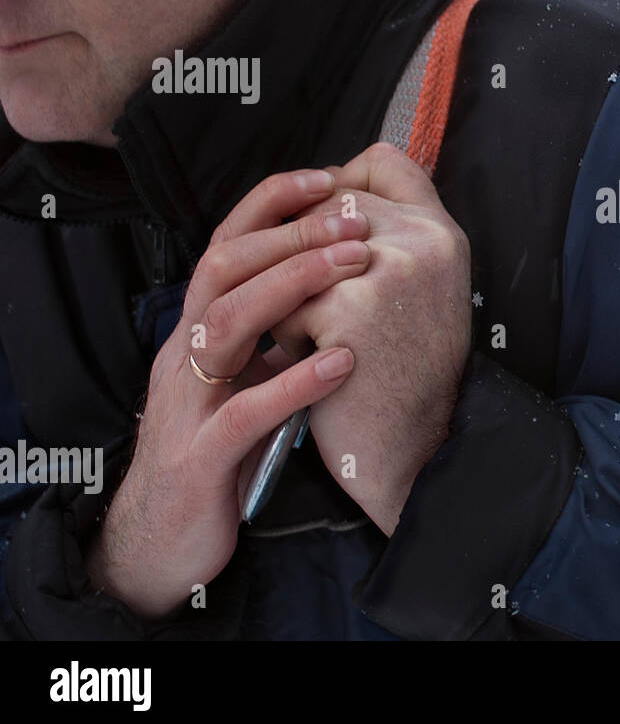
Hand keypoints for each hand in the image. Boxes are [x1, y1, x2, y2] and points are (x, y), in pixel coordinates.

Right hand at [84, 169, 371, 619]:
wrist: (162, 544)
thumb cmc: (215, 454)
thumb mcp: (242, 381)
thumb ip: (271, 338)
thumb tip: (329, 283)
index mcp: (196, 331)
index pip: (225, 245)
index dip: (271, 205)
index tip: (328, 178)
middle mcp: (184, 355)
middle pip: (224, 269)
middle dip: (290, 235)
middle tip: (354, 219)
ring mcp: (187, 404)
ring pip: (226, 323)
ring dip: (293, 286)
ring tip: (354, 265)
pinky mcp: (200, 458)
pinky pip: (245, 411)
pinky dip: (296, 381)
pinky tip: (344, 360)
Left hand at [271, 143, 471, 534]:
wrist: (411, 453)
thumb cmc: (407, 378)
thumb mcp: (424, 294)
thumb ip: (391, 238)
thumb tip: (327, 191)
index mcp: (443, 232)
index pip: (385, 162)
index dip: (341, 183)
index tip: (324, 229)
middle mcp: (425, 239)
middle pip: (328, 205)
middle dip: (307, 256)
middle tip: (330, 312)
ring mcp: (388, 268)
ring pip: (299, 256)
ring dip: (296, 301)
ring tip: (323, 343)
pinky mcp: (349, 307)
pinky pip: (285, 306)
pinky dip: (291, 341)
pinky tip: (322, 371)